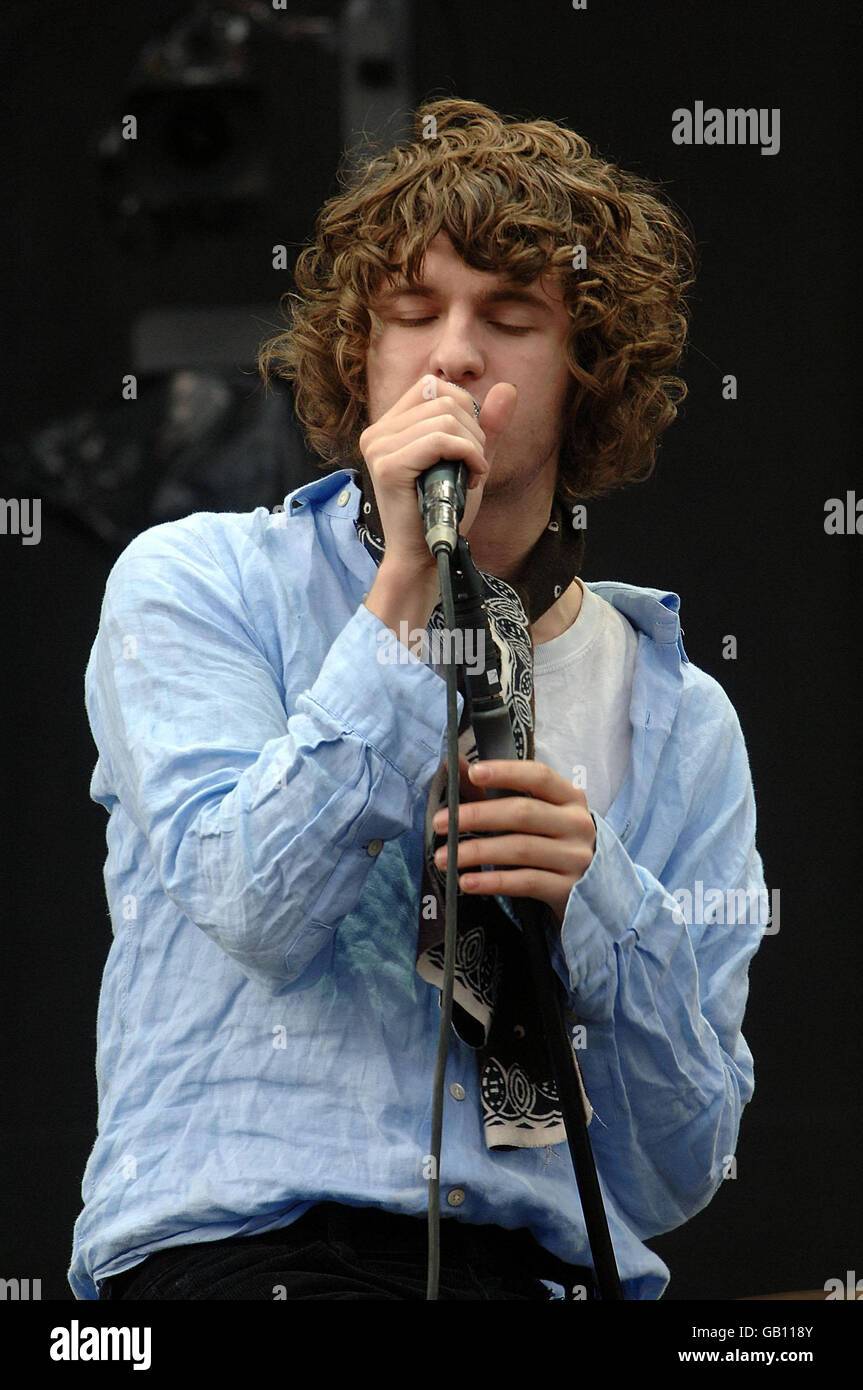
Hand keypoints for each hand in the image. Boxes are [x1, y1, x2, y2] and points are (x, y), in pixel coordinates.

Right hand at [359, 375, 517, 574]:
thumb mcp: (470, 460)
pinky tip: (474, 478)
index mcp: (389, 426)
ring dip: (473, 448)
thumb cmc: (445, 512)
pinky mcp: (388, 466)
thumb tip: (508, 388)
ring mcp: (378, 447)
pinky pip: (440, 439)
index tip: (470, 446)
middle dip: (474, 431)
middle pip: (443, 398)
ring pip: (445, 418)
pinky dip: (468, 456)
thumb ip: (487, 426)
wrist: (427, 555)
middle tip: (475, 466)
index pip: (431, 385)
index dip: (464, 407)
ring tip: (471, 476)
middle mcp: (377, 432)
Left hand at [431, 759, 595, 928]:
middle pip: (523, 813)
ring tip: (443, 858)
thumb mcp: (538, 812)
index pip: (538, 776)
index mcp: (570, 797)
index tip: (472, 772)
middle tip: (440, 823)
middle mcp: (577, 824)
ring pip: (520, 849)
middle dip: (477, 816)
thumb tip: (458, 766)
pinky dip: (492, 882)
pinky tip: (467, 882)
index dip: (506, 772)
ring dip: (476, 852)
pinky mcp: (568, 889)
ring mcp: (575, 857)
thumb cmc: (553, 840)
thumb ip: (498, 791)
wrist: (592, 887)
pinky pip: (525, 882)